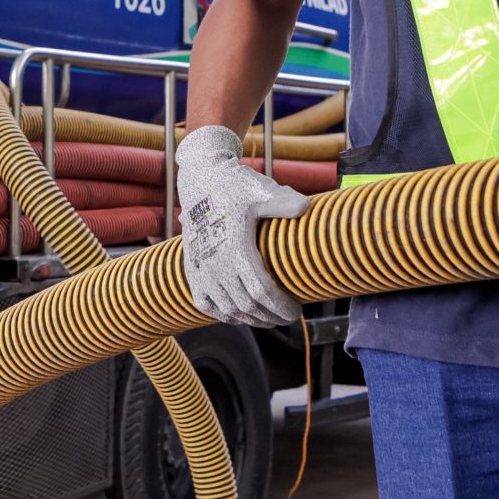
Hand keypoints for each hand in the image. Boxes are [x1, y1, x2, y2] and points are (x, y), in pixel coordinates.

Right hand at [175, 124, 311, 326]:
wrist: (200, 179)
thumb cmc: (234, 185)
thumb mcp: (260, 190)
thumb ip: (284, 201)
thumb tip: (306, 208)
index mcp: (235, 250)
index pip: (262, 292)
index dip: (281, 307)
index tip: (297, 310)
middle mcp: (215, 265)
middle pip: (248, 306)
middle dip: (271, 316)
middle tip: (288, 317)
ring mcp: (201, 270)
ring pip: (228, 309)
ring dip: (251, 319)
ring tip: (268, 319)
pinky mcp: (192, 269)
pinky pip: (205, 304)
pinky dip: (223, 315)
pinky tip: (238, 315)